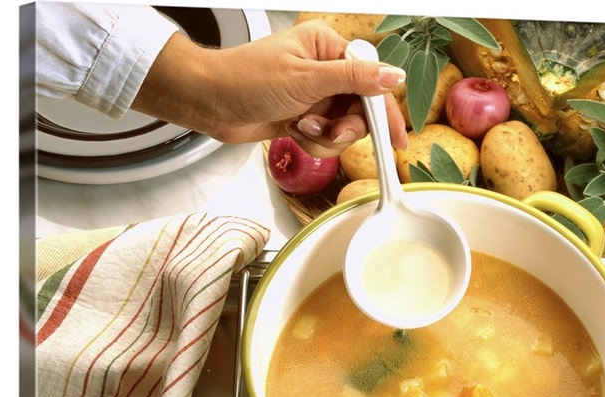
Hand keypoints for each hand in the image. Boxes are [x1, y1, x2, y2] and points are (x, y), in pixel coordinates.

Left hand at [132, 19, 408, 156]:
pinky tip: (292, 131)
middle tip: (331, 131)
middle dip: (345, 127)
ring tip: (300, 127)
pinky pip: (323, 138)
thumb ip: (354, 79)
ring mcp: (313, 96)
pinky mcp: (303, 117)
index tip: (396, 139)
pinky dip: (311, 141)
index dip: (384, 111)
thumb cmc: (246, 79)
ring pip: (342, 128)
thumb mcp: (306, 79)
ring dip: (324, 135)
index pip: (371, 80)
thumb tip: (393, 76)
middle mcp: (324, 70)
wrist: (209, 103)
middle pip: (360, 109)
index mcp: (327, 47)